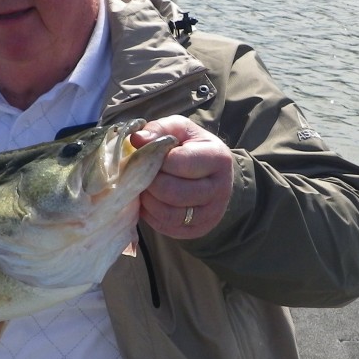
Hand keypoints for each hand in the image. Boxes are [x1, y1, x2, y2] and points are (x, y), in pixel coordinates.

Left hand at [130, 116, 233, 238]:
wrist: (211, 172)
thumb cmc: (190, 146)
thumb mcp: (179, 129)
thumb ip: (159, 130)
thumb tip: (137, 139)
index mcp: (218, 158)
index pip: (179, 163)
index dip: (156, 160)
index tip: (147, 154)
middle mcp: (221, 188)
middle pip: (172, 192)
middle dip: (149, 182)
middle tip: (141, 174)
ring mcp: (212, 213)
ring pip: (169, 214)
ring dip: (148, 201)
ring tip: (143, 187)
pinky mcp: (200, 229)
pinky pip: (168, 228)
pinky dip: (152, 215)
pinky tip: (149, 201)